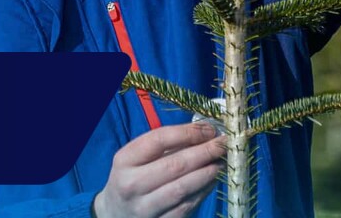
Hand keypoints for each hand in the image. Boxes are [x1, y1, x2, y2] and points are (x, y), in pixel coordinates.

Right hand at [93, 123, 226, 217]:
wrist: (116, 213)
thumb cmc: (133, 176)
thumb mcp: (138, 156)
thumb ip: (167, 143)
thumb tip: (206, 131)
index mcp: (125, 160)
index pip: (159, 140)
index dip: (188, 133)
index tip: (209, 129)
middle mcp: (131, 185)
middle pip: (175, 164)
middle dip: (205, 152)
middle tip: (224, 144)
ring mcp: (144, 208)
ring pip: (183, 188)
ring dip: (208, 172)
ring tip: (222, 161)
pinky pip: (187, 206)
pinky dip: (203, 191)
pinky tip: (213, 180)